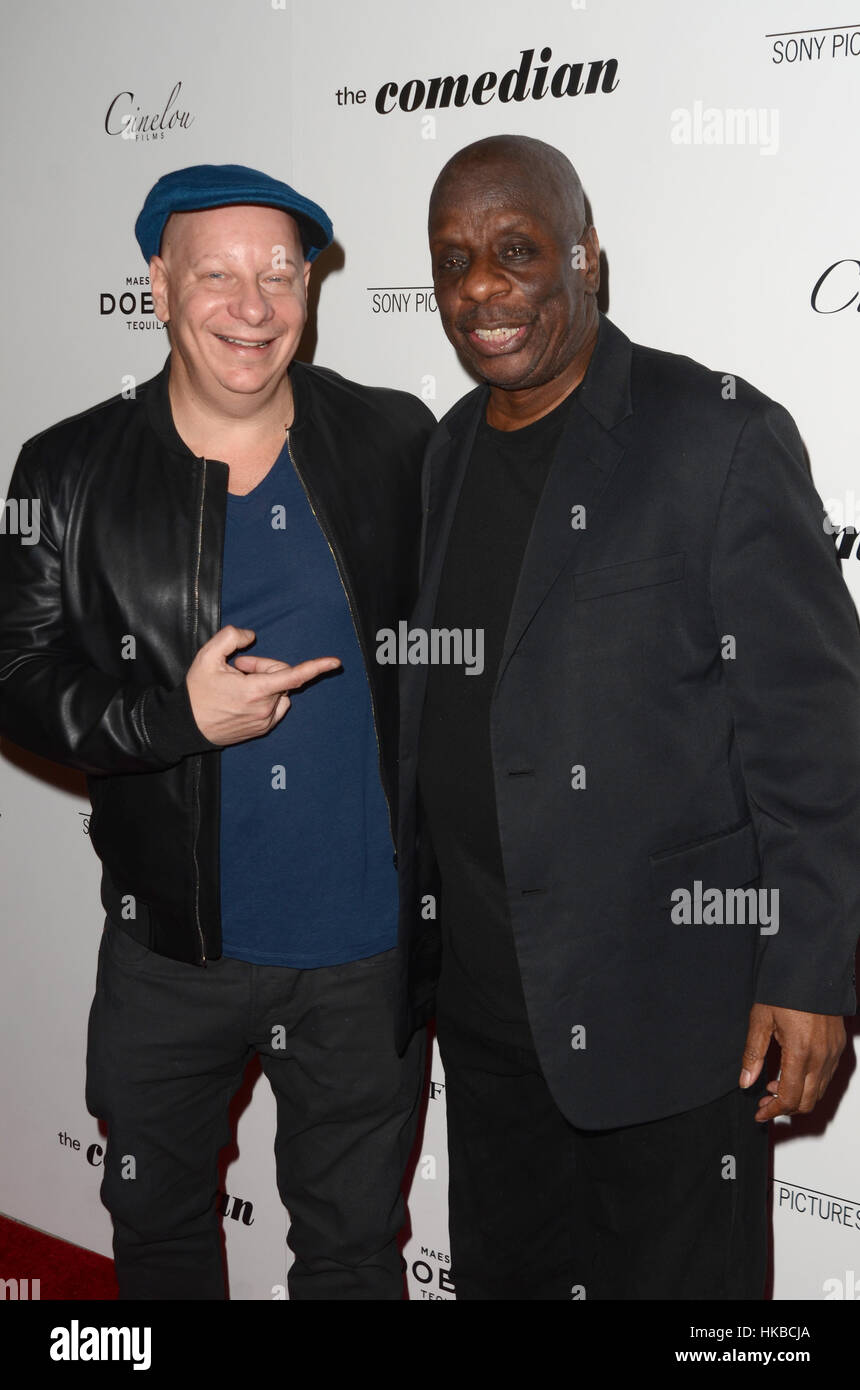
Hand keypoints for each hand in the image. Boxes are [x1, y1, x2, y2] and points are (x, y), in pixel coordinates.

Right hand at [186, 626, 340, 746]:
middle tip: (239, 667)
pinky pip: (276, 706)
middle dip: (264, 667)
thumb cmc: (197, 692)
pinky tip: (244, 698)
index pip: (293, 675)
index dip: (316, 667)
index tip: (335, 662)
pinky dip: (266, 697)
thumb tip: (251, 636)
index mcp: (255, 690)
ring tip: (239, 684)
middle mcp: (265, 708)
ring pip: (279, 691)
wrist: (186, 726)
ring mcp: (265, 721)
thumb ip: (230, 638)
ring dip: (265, 683)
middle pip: (281, 676)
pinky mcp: (263, 729)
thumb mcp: (207, 657)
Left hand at [739, 1002, 845, 1121]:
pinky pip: (826, 1076)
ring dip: (797, 1096)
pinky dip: (810, 1083)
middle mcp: (822, 1057)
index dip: (773, 1110)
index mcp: (800, 1052)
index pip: (790, 1097)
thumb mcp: (761, 1020)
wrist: (813, 969)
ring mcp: (833, 1053)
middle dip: (784, 1108)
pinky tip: (792, 1073)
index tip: (760, 1113)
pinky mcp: (839, 1047)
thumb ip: (753, 1054)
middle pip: (807, 1101)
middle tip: (764, 1103)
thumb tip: (745, 1082)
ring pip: (819, 1091)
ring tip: (774, 1087)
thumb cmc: (786, 990)